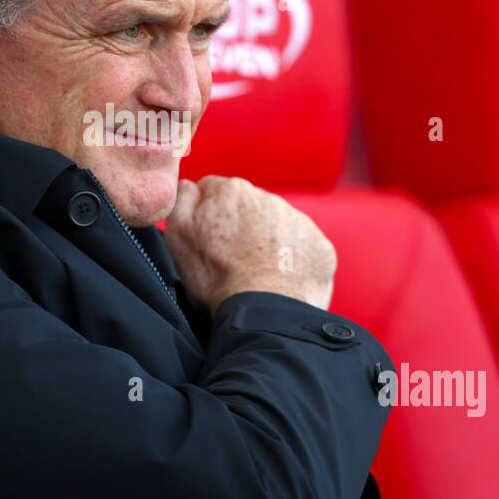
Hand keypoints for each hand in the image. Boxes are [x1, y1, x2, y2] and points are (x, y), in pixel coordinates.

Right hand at [164, 175, 335, 314]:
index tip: (209, 240)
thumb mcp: (178, 235)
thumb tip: (191, 184)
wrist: (263, 314)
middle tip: (232, 260)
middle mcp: (270, 198)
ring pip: (278, 226)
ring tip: (257, 273)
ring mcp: (299, 222)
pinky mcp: (321, 246)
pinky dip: (293, 260)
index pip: (214, 191)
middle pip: (249, 208)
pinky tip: (280, 280)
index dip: (207, 216)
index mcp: (233, 191)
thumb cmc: (215, 277)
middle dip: (241, 227)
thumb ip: (182, 198)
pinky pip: (304, 248)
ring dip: (268, 242)